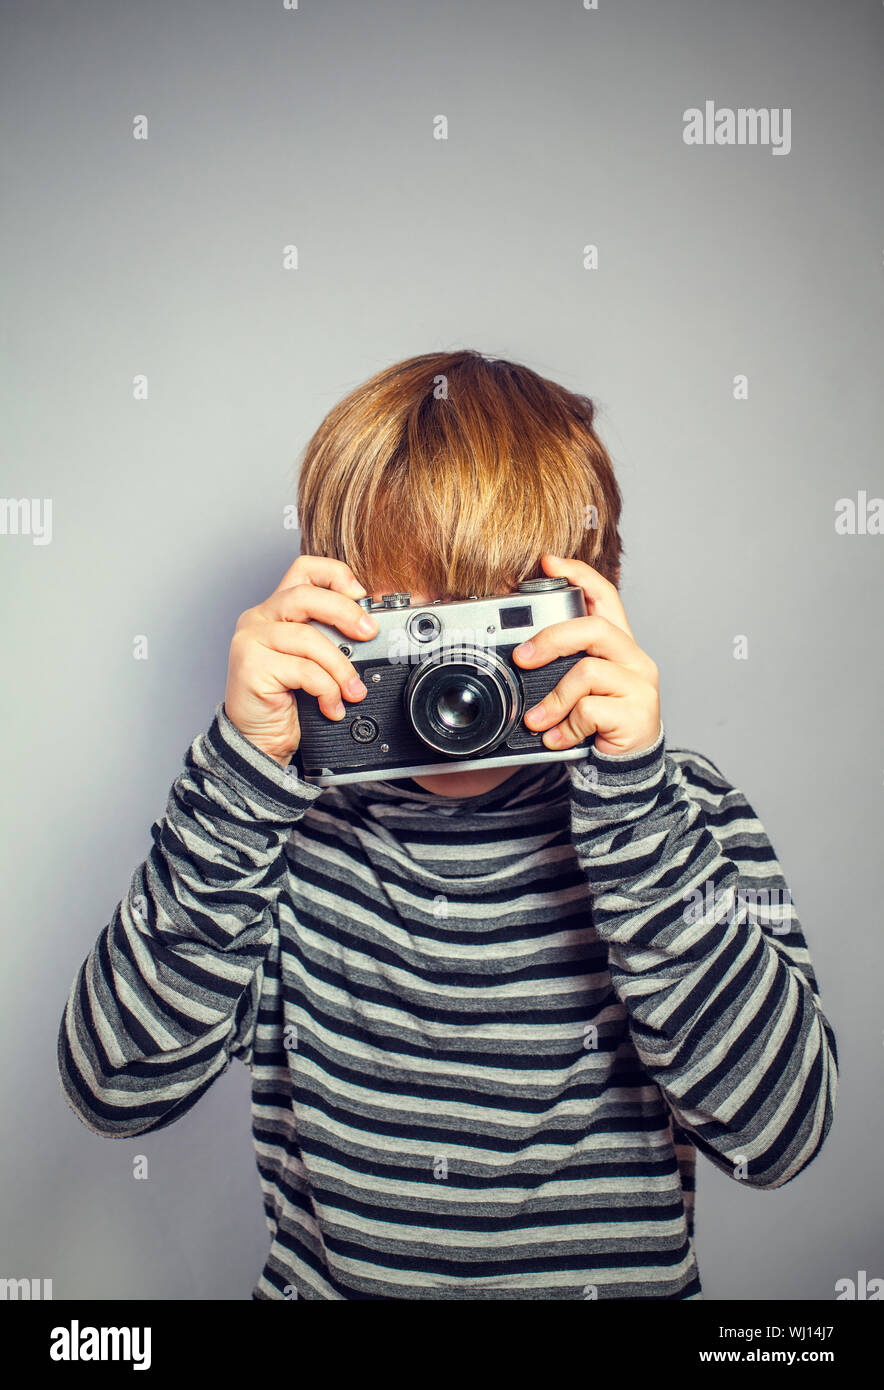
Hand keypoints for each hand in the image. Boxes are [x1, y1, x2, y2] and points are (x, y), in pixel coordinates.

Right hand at [224, 556, 376, 766]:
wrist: (258, 741)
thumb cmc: (287, 701)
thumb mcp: (313, 660)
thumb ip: (330, 637)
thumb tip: (370, 630)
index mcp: (276, 609)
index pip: (303, 569)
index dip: (335, 574)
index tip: (360, 594)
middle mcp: (259, 617)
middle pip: (306, 595)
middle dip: (346, 613)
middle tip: (370, 634)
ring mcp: (251, 640)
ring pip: (308, 638)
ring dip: (340, 667)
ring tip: (353, 691)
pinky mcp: (251, 666)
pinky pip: (303, 670)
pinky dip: (326, 690)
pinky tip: (330, 706)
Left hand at [512, 554, 660, 756]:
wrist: (626, 769)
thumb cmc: (597, 722)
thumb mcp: (578, 687)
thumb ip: (561, 665)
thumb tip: (516, 651)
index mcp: (619, 645)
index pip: (606, 597)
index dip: (580, 574)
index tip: (549, 562)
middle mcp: (634, 659)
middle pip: (595, 628)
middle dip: (551, 638)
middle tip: (521, 658)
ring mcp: (639, 685)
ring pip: (587, 672)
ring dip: (553, 699)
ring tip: (536, 721)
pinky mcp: (636, 714)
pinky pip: (589, 710)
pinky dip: (566, 727)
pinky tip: (558, 739)